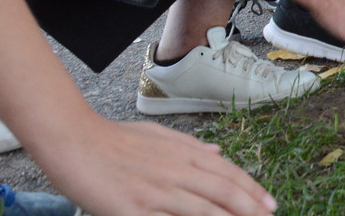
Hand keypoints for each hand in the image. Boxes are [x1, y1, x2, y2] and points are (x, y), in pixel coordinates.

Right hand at [34, 117, 274, 215]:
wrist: (74, 140)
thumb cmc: (114, 138)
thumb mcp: (158, 135)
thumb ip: (190, 146)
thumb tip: (218, 153)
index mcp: (183, 153)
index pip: (227, 173)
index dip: (251, 190)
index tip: (270, 204)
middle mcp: (175, 171)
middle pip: (222, 192)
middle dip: (250, 208)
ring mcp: (155, 192)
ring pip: (203, 210)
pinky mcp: (133, 210)